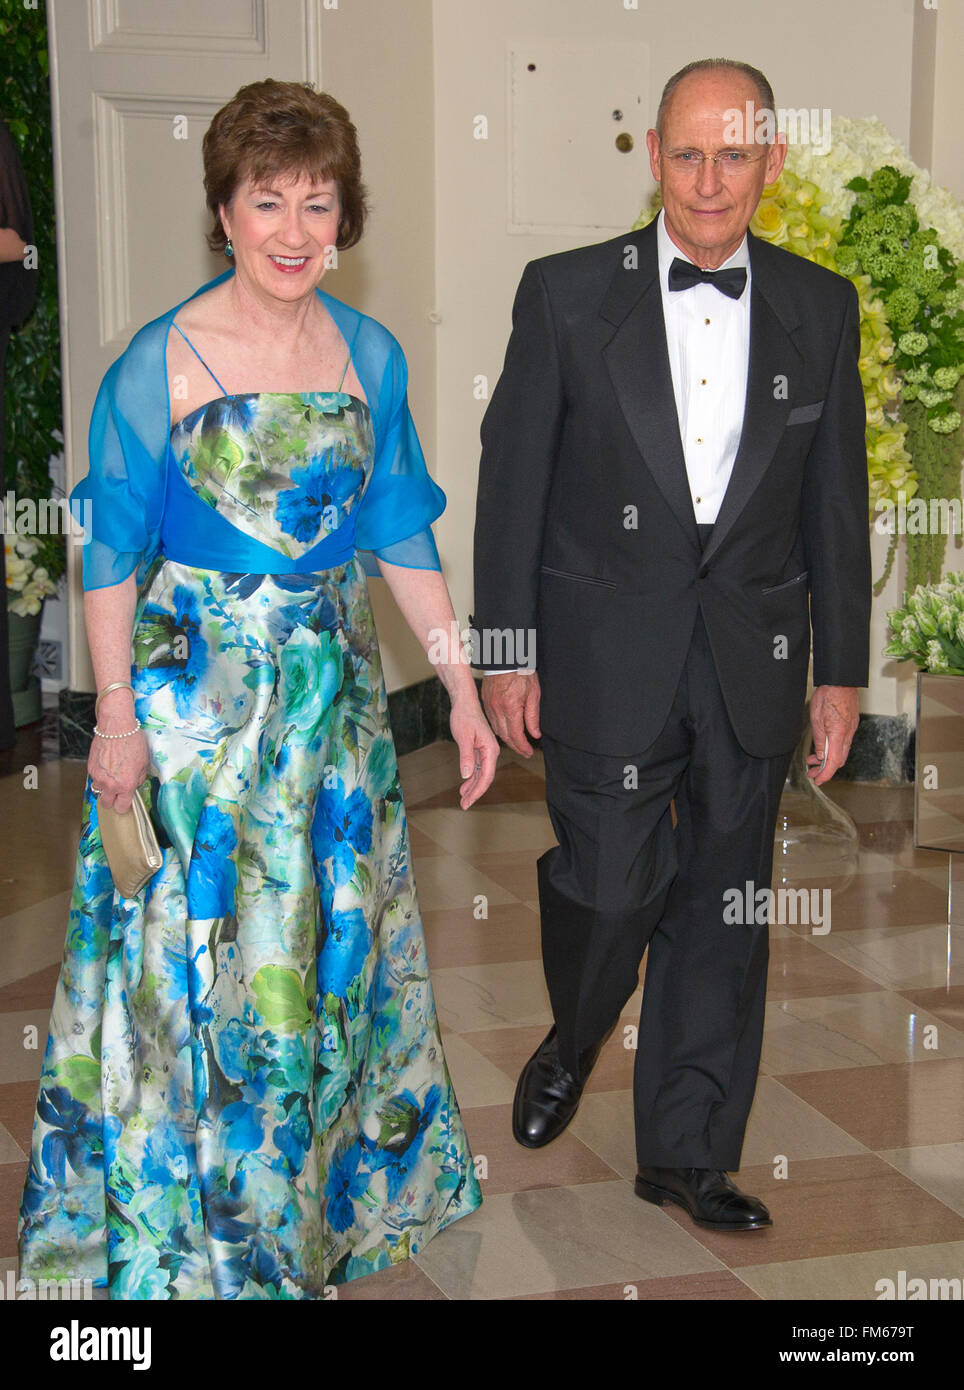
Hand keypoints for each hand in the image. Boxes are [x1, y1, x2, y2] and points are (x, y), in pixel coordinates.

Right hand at [88, 691, 149, 812]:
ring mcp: (98, 777)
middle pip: (107, 804)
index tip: (125, 801)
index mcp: (126, 785)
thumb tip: (134, 784)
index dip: (124, 805)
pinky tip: (106, 766)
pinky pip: (94, 778)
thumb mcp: (144, 763)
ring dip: (104, 787)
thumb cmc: (133, 742)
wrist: (116, 728)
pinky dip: (99, 776)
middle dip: (112, 799)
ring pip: (99, 791)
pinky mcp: (90, 768)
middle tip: (118, 791)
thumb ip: (139, 779)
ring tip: (112, 776)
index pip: (122, 807)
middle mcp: (110, 784)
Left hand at [450, 695, 499, 808]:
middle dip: (475, 792)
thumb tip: (466, 776)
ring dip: (472, 787)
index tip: (468, 802)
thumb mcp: (463, 737)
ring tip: (463, 799)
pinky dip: (471, 777)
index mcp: (491, 750)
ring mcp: (485, 751)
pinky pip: (477, 767)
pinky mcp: (479, 749)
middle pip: (485, 778)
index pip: (486, 776)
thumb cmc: (464, 717)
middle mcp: (491, 752)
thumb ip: (466, 757)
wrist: (464, 702)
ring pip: (481, 774)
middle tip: (464, 805)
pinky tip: (464, 786)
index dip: (477, 791)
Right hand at [480, 670, 541, 755]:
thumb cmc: (521, 672)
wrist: (505, 658)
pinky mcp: (485, 701)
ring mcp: (489, 706)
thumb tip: (535, 734)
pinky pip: (491, 720)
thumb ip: (533, 716)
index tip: (529, 752)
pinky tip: (506, 729)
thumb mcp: (533, 694)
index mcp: (510, 708)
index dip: (523, 747)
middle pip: (505, 735)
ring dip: (507, 738)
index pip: (516, 735)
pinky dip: (499, 728)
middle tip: (524, 751)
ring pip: (497, 729)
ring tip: (517, 743)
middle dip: (515, 746)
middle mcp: (497, 710)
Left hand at [807, 685, 858, 785]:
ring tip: (813, 761)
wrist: (841, 680)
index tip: (818, 780)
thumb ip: (819, 740)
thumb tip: (820, 756)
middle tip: (812, 773)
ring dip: (829, 759)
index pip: (834, 762)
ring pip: (841, 751)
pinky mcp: (851, 724)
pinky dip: (833, 749)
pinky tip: (823, 747)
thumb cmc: (828, 696)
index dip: (826, 774)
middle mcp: (848, 734)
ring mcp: (851, 729)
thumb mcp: (816, 719)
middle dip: (826, 769)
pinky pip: (843, 742)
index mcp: (839, 735)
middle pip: (840, 759)